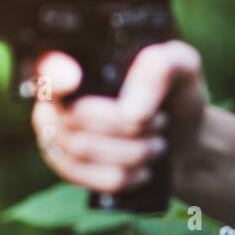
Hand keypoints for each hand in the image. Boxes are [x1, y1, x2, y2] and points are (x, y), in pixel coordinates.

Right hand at [30, 40, 209, 194]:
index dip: (55, 74)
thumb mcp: (182, 67)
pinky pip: (79, 175)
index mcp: (81, 58)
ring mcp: (55, 130)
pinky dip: (119, 176)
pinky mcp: (64, 164)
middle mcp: (59, 92)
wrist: (186, 142)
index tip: (74, 80)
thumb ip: (160, 67)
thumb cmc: (178, 96)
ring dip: (129, 152)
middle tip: (160, 123)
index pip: (47, 63)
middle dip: (125, 126)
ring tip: (157, 145)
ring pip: (78, 148)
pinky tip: (141, 171)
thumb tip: (129, 111)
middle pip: (72, 115)